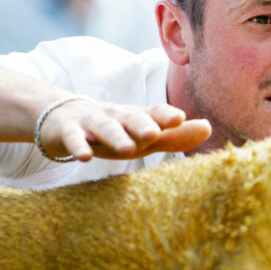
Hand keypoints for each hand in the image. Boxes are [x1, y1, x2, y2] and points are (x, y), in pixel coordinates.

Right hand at [40, 99, 211, 160]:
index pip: (154, 113)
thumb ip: (175, 136)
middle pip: (131, 117)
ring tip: (127, 148)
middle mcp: (117, 116)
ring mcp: (91, 122)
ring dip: (115, 136)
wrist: (61, 118)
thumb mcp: (143, 135)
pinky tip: (85, 156)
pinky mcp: (67, 132)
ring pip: (104, 127)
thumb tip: (209, 127)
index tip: (180, 118)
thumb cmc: (114, 131)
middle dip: (142, 124)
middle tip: (154, 133)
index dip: (166, 115)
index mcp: (137, 117)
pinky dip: (79, 146)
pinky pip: (74, 138)